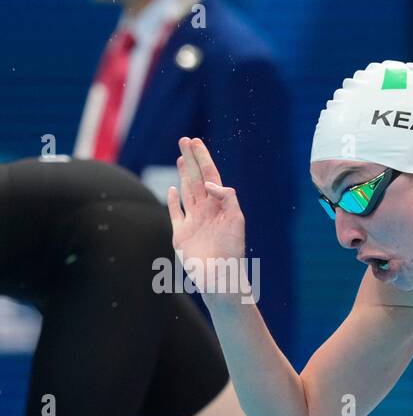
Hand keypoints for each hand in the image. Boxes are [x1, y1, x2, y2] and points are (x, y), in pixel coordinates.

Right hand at [166, 137, 248, 301]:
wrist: (219, 275)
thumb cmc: (231, 251)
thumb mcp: (236, 221)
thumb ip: (226, 199)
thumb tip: (210, 183)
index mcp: (220, 206)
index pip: (210, 176)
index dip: (203, 158)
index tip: (196, 142)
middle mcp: (206, 210)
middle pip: (197, 179)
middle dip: (192, 159)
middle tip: (185, 140)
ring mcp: (193, 221)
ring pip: (187, 191)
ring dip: (184, 174)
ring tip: (182, 157)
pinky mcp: (181, 233)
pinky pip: (176, 212)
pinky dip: (173, 200)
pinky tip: (173, 189)